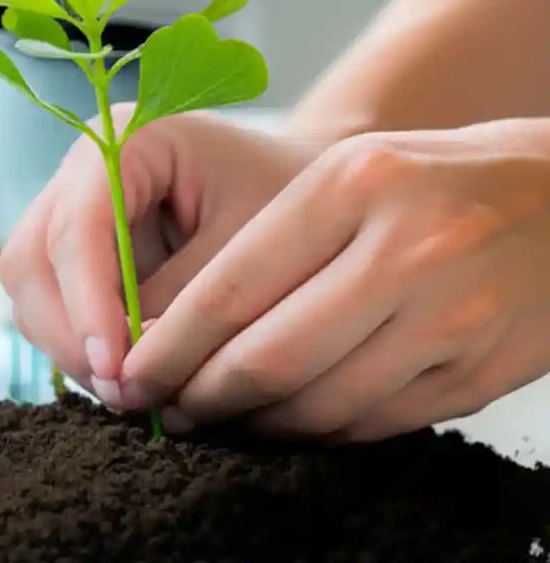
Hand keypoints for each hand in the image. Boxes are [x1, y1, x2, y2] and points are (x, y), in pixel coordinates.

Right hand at [0, 105, 315, 404]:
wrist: (320, 199)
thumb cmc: (298, 209)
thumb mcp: (254, 252)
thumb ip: (188, 305)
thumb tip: (126, 370)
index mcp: (129, 138)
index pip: (78, 222)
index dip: (87, 299)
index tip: (116, 365)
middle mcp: (83, 169)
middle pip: (32, 258)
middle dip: (70, 332)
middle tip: (122, 392)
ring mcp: (72, 210)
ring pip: (32, 290)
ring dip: (72, 347)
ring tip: (132, 392)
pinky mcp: (77, 253)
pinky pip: (52, 307)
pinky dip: (83, 347)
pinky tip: (130, 376)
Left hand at [121, 118, 549, 440]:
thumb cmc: (428, 183)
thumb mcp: (345, 176)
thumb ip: (267, 244)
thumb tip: (170, 329)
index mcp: (354, 186)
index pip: (233, 287)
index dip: (169, 345)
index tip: (130, 372)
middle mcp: (406, 251)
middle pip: (269, 358)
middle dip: (200, 395)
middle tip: (164, 408)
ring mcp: (451, 318)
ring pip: (318, 404)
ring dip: (253, 423)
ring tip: (215, 417)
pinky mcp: (479, 374)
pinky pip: (372, 425)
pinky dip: (315, 433)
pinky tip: (283, 421)